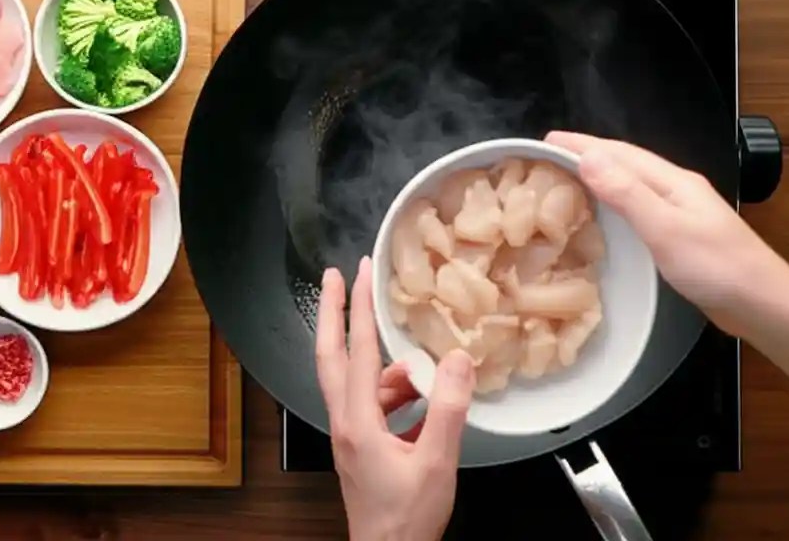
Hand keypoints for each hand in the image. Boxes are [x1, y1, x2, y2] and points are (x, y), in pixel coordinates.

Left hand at [317, 257, 475, 540]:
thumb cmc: (407, 517)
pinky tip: (424, 398)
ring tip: (418, 360)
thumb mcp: (437, 462)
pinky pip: (374, 407)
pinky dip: (395, 394)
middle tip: (335, 277)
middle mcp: (345, 422)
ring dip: (380, 362)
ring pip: (357, 383)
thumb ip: (450, 409)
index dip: (357, 308)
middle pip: (331, 356)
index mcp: (357, 421)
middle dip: (333, 314)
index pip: (355, 351)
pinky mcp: (361, 449)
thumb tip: (458, 358)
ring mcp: (351, 436)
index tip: (358, 272)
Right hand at [545, 131, 787, 331]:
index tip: (543, 141)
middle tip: (546, 158)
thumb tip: (589, 157)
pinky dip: (611, 202)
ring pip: (629, 184)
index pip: (618, 153)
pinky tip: (601, 214)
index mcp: (672, 181)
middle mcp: (675, 189)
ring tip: (564, 179)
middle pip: (624, 163)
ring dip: (597, 176)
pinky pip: (635, 207)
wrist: (763, 304)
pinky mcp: (678, 235)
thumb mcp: (665, 228)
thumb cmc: (716, 267)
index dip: (580, 144)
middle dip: (585, 155)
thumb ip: (627, 193)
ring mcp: (679, 212)